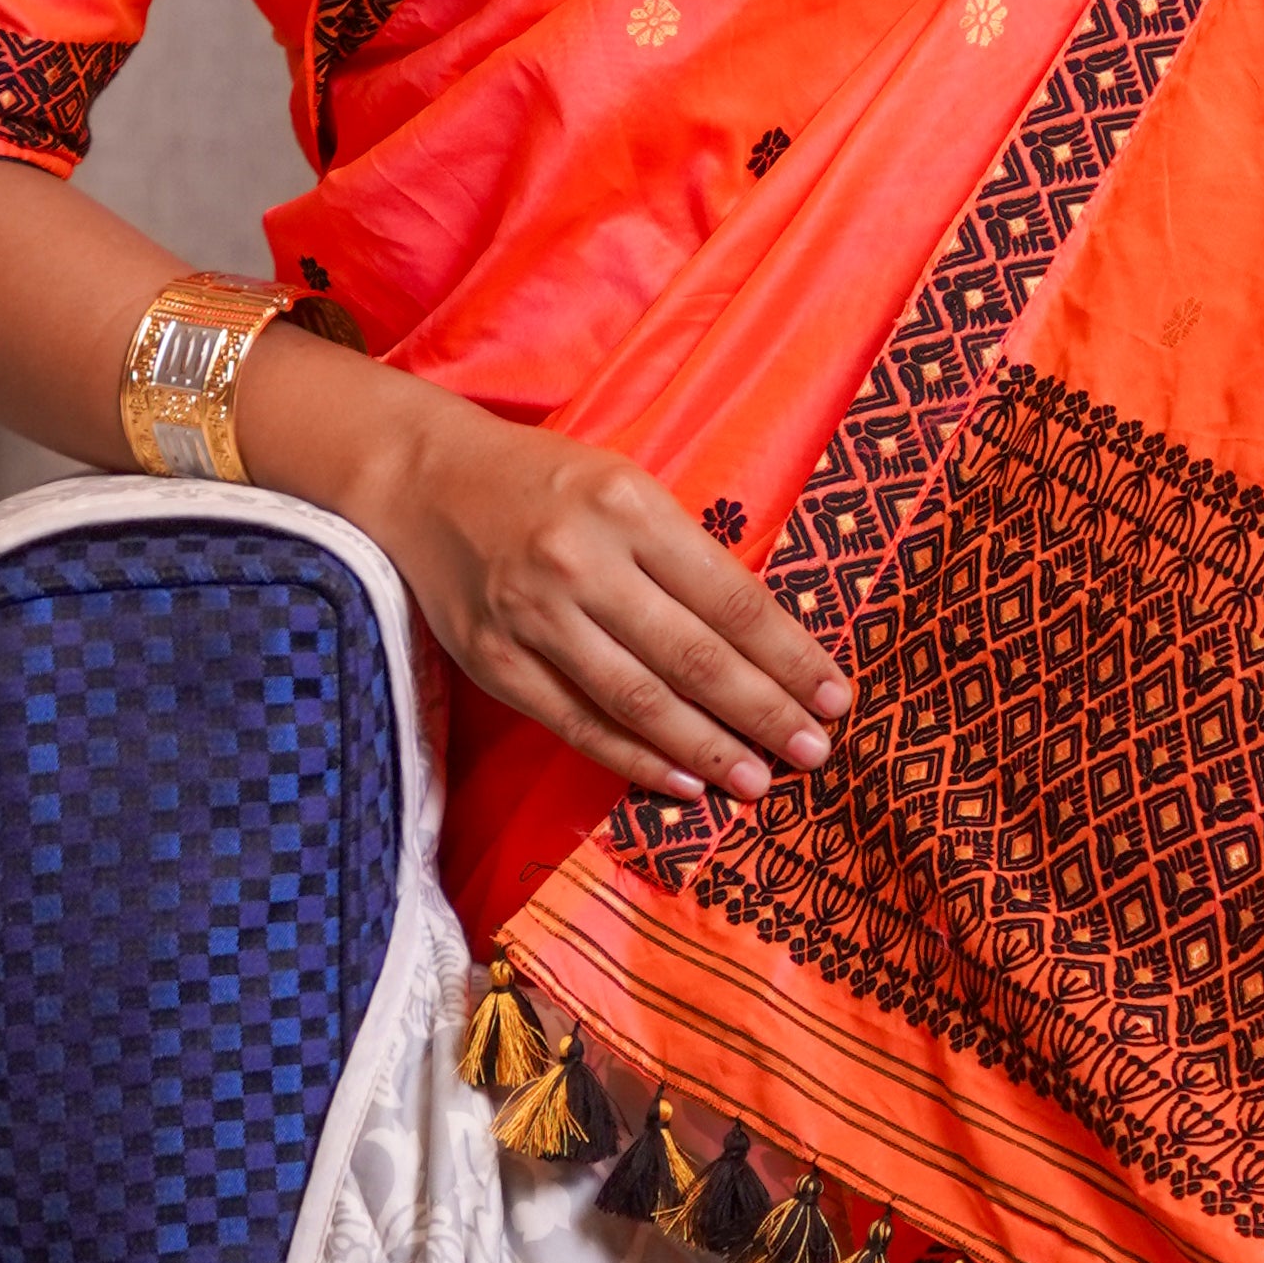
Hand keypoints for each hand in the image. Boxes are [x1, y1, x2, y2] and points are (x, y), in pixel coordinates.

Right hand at [313, 372, 851, 801]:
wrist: (427, 480)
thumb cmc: (549, 484)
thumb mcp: (627, 488)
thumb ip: (687, 556)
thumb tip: (767, 642)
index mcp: (630, 508)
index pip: (730, 598)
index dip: (790, 656)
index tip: (836, 695)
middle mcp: (582, 563)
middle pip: (694, 656)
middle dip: (764, 711)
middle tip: (814, 752)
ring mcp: (533, 616)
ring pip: (638, 699)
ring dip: (708, 748)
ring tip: (760, 780)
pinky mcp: (495, 660)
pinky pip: (577, 723)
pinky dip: (634, 759)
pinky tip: (684, 781)